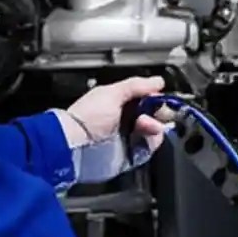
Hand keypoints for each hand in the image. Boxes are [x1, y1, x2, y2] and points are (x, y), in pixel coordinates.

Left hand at [57, 76, 171, 150]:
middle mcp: (124, 120)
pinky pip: (150, 147)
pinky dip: (153, 141)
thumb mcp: (112, 93)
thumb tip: (158, 81)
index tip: (161, 97)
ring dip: (155, 125)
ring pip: (155, 130)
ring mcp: (128, 138)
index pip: (145, 98)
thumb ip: (136, 85)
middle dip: (159, 111)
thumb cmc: (87, 117)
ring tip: (146, 124)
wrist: (75, 146)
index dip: (156, 97)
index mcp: (118, 102)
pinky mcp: (131, 154)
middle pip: (153, 114)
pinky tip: (148, 135)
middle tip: (158, 111)